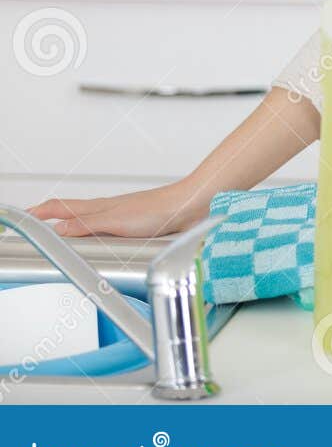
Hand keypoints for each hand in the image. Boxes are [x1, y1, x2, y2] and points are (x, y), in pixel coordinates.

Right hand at [27, 179, 209, 238]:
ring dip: (74, 225)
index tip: (24, 216)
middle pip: (73, 212)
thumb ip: (87, 225)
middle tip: (36, 222)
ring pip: (91, 220)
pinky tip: (102, 239)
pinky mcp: (137, 225)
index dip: (40, 212)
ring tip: (62, 231)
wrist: (191, 206)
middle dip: (52, 217)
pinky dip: (97, 233)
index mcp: (99, 207)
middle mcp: (108, 210)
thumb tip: (59, 229)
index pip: (61, 207)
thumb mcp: (115, 221)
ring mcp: (123, 217)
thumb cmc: (160, 210)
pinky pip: (110, 229)